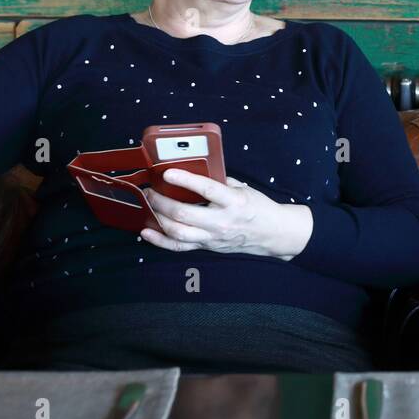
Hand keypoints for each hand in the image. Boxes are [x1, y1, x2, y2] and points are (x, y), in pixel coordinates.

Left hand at [141, 167, 312, 258]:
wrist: (272, 233)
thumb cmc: (258, 208)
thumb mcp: (244, 189)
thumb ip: (220, 181)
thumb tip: (196, 171)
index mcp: (234, 202)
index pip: (207, 190)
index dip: (185, 180)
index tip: (168, 172)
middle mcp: (222, 222)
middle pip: (184, 214)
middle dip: (161, 201)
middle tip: (151, 190)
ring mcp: (213, 237)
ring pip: (177, 232)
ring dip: (158, 217)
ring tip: (150, 204)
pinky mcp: (207, 246)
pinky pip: (179, 247)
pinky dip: (159, 240)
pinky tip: (146, 231)